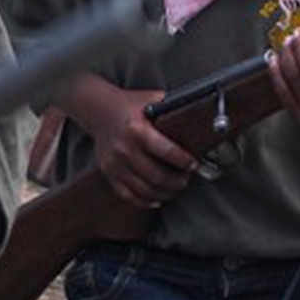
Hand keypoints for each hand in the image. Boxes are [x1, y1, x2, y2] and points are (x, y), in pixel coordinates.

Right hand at [72, 81, 196, 209]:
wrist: (99, 109)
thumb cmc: (129, 105)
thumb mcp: (151, 99)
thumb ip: (172, 107)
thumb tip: (200, 113)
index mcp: (137, 129)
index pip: (167, 152)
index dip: (184, 162)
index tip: (192, 164)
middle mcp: (124, 148)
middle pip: (157, 177)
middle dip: (177, 182)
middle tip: (185, 179)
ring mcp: (114, 163)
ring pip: (145, 190)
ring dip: (165, 193)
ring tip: (174, 188)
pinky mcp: (108, 172)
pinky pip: (128, 195)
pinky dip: (145, 201)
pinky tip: (156, 198)